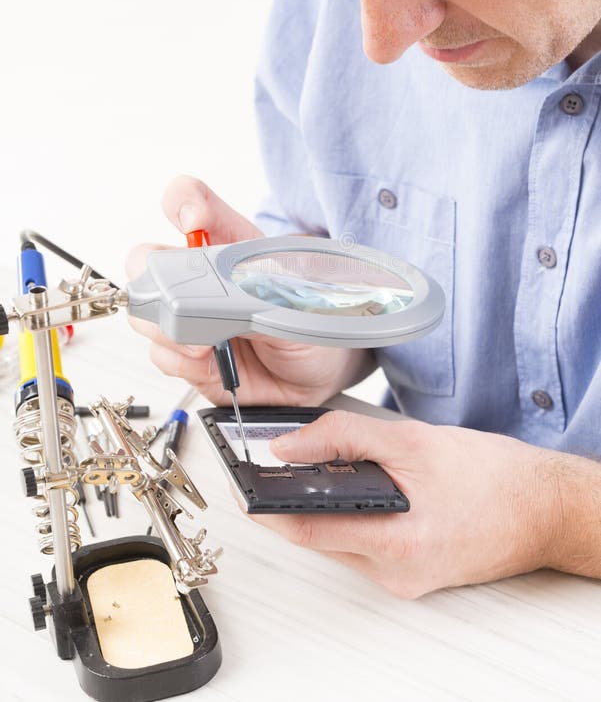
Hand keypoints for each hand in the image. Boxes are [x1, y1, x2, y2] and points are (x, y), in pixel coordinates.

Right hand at [126, 175, 373, 404]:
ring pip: (145, 308)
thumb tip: (227, 309)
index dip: (183, 202)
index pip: (192, 202)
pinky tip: (211, 361)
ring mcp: (188, 315)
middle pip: (147, 257)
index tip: (194, 220)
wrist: (314, 375)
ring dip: (171, 328)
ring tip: (211, 343)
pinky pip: (159, 353)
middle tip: (186, 300)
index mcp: (229, 245)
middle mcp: (200, 277)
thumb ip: (259, 299)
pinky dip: (182, 361)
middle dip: (156, 277)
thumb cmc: (309, 324)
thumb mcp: (298, 301)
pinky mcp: (184, 354)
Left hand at [246, 410, 560, 597]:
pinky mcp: (413, 571)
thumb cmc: (495, 476)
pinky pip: (366, 542)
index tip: (240, 485)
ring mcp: (406, 578)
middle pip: (321, 536)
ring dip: (325, 504)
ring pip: (342, 539)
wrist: (547, 507)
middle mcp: (397, 575)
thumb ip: (345, 438)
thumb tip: (290, 446)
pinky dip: (353, 512)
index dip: (266, 507)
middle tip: (274, 464)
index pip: (307, 531)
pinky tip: (357, 484)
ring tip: (316, 465)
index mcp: (397, 546)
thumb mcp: (413, 441)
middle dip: (294, 499)